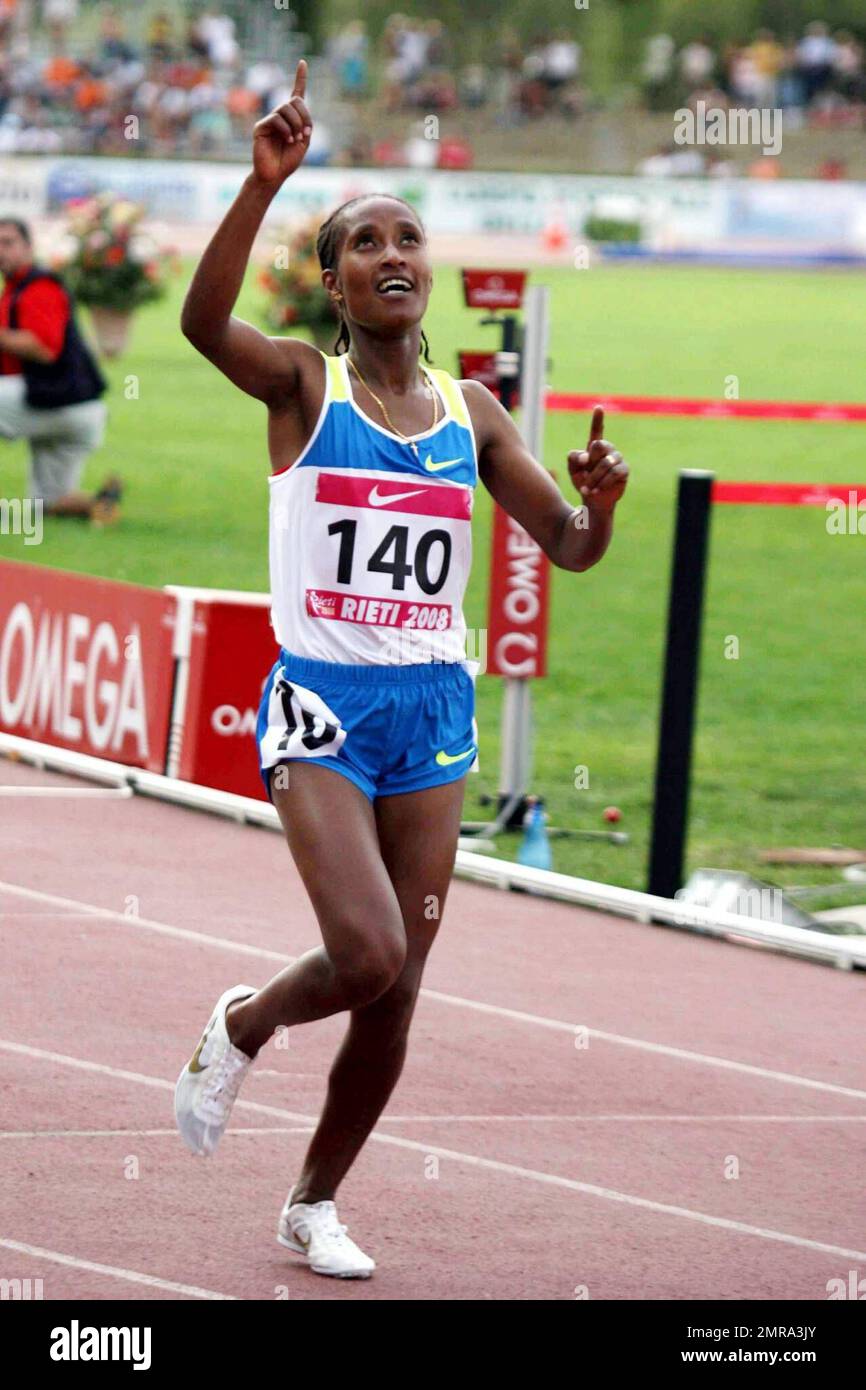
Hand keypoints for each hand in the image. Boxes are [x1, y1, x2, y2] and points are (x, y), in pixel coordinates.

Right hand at [251, 59, 311, 187]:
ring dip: (296, 124)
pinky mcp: (261, 127)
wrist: (274, 175)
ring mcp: (269, 120)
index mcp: (292, 118)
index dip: (300, 78)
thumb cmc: (288, 161)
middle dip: (304, 116)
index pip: (296, 94)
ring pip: (286, 109)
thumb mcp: (303, 142)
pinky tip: (288, 139)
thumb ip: (304, 124)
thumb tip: (297, 107)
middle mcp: (280, 115)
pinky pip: (276, 119)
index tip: (303, 63)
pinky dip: (286, 129)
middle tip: (305, 134)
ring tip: (295, 139)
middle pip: (295, 101)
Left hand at [567, 407, 628, 511]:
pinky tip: (596, 490)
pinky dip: (603, 483)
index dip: (598, 419)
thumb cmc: (583, 482)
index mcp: (594, 447)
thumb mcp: (573, 471)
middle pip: (599, 445)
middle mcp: (608, 449)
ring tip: (588, 488)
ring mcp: (617, 458)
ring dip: (594, 478)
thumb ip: (573, 459)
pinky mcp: (624, 469)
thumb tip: (586, 456)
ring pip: (605, 463)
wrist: (593, 499)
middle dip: (590, 463)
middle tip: (584, 476)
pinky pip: (614, 473)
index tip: (598, 407)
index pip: (597, 430)